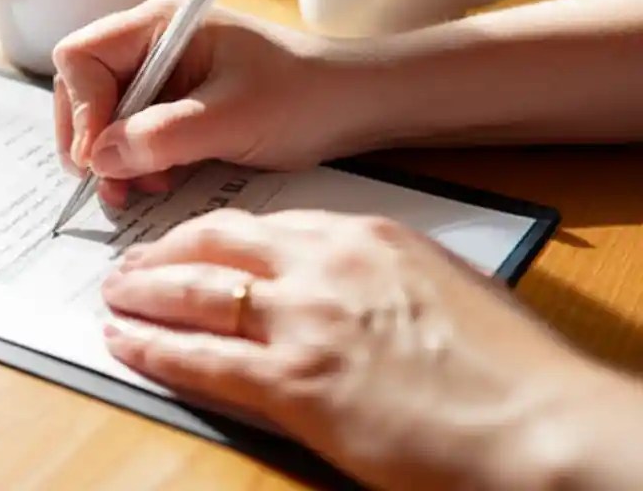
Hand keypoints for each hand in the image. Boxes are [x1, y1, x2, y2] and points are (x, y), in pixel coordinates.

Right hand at [52, 0, 364, 207]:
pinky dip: (135, 161)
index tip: (98, 158)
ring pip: (103, 116)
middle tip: (107, 183)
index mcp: (160, 23)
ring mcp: (162, 74)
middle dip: (89, 138)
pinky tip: (158, 180)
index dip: (80, 110)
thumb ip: (161, 136)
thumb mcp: (231, 119)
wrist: (354, 106)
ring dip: (112, 156)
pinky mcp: (174, 104)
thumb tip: (101, 158)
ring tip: (139, 188)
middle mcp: (152, 43)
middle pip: (82, 87)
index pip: (82, 58)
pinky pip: (131, 132)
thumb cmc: (304, 96)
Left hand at [100, 209, 642, 489]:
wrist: (537, 423)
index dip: (208, 236)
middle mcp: (320, 268)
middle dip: (160, 255)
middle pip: (212, 249)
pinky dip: (153, 350)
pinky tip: (125, 344)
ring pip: (193, 297)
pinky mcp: (291, 385)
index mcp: (361, 237)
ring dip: (142, 296)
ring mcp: (301, 324)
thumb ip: (378, 272)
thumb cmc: (508, 366)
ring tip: (112, 297)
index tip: (185, 243)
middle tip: (128, 263)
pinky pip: (199, 359)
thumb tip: (340, 283)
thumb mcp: (442, 284)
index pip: (260, 226)